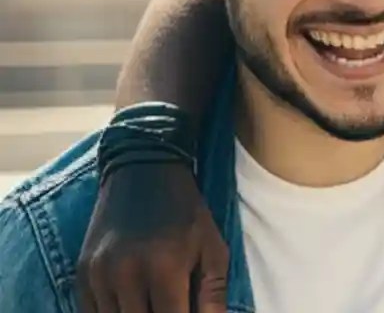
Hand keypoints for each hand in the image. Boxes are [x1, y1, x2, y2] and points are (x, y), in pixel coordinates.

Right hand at [78, 163, 227, 312]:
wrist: (142, 172)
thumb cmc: (186, 213)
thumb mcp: (213, 249)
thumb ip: (212, 295)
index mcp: (164, 269)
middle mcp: (125, 275)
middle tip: (172, 306)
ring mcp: (98, 276)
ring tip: (154, 304)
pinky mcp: (81, 275)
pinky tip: (131, 306)